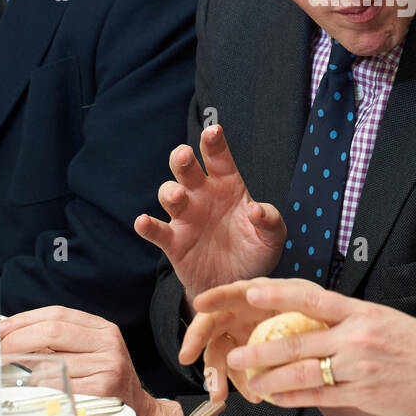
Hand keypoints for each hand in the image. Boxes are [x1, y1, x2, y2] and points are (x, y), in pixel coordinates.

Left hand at [0, 306, 182, 415]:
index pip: (58, 314)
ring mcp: (107, 367)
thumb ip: (60, 341)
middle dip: (18, 339)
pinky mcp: (101, 391)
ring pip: (52, 360)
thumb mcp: (90, 352)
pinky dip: (36, 385)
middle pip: (53, 331)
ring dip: (21, 365)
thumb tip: (12, 333)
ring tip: (4, 368)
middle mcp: (109, 344)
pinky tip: (25, 385)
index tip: (0, 329)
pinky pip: (57, 385)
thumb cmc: (103, 379)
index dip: (25, 319)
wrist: (136, 408)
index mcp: (104, 329)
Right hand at [135, 124, 285, 308]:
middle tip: (186, 155)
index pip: (218, 158)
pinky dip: (148, 226)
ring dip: (169, 192)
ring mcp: (186, 217)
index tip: (213, 130)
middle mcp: (203, 195)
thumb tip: (256, 210)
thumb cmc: (255, 251)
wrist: (236, 284)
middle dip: (182, 158)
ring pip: (168, 194)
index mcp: (228, 185)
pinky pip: (157, 230)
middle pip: (186, 169)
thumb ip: (270, 221)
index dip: (214, 143)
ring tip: (178, 196)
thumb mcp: (272, 238)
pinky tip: (143, 222)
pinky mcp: (174, 242)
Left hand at [182, 278, 415, 415]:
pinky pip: (319, 396)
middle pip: (297, 340)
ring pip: (302, 372)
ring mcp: (359, 368)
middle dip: (261, 347)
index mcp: (364, 312)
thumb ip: (353, 321)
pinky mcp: (362, 394)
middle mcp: (359, 337)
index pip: (312, 298)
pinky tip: (277, 397)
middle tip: (236, 349)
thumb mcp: (389, 323)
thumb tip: (318, 320)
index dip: (278, 295)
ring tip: (249, 379)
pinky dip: (293, 398)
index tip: (250, 292)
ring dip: (270, 378)